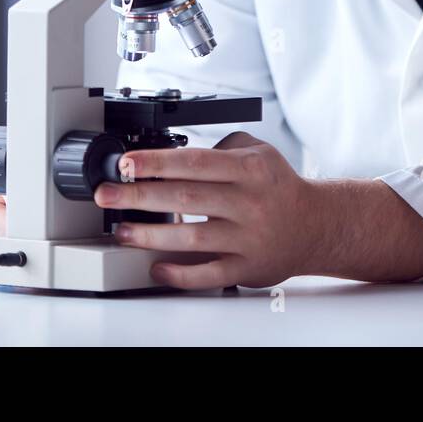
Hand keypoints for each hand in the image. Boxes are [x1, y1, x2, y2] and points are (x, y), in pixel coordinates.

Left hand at [94, 132, 324, 289]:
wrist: (315, 225)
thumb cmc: (279, 187)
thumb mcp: (260, 152)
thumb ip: (221, 147)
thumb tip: (174, 158)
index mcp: (251, 169)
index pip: (195, 162)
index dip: (156, 163)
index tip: (126, 164)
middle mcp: (250, 203)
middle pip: (186, 198)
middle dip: (139, 196)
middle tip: (107, 195)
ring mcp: (248, 238)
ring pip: (192, 238)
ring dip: (150, 236)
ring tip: (122, 231)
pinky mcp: (247, 268)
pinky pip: (208, 274)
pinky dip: (180, 274)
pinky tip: (157, 267)